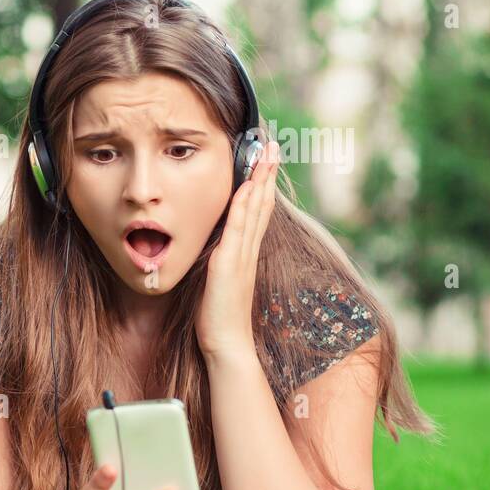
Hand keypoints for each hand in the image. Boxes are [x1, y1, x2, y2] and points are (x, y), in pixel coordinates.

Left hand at [196, 139, 278, 359]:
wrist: (226, 344)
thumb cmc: (219, 317)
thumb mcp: (219, 281)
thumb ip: (221, 261)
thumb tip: (217, 247)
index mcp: (244, 253)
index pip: (257, 212)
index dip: (262, 185)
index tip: (265, 161)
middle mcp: (247, 251)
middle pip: (261, 204)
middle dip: (266, 173)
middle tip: (272, 145)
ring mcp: (240, 257)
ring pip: (254, 211)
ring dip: (260, 181)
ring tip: (266, 154)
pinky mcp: (229, 265)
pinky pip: (237, 230)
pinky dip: (244, 207)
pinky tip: (247, 188)